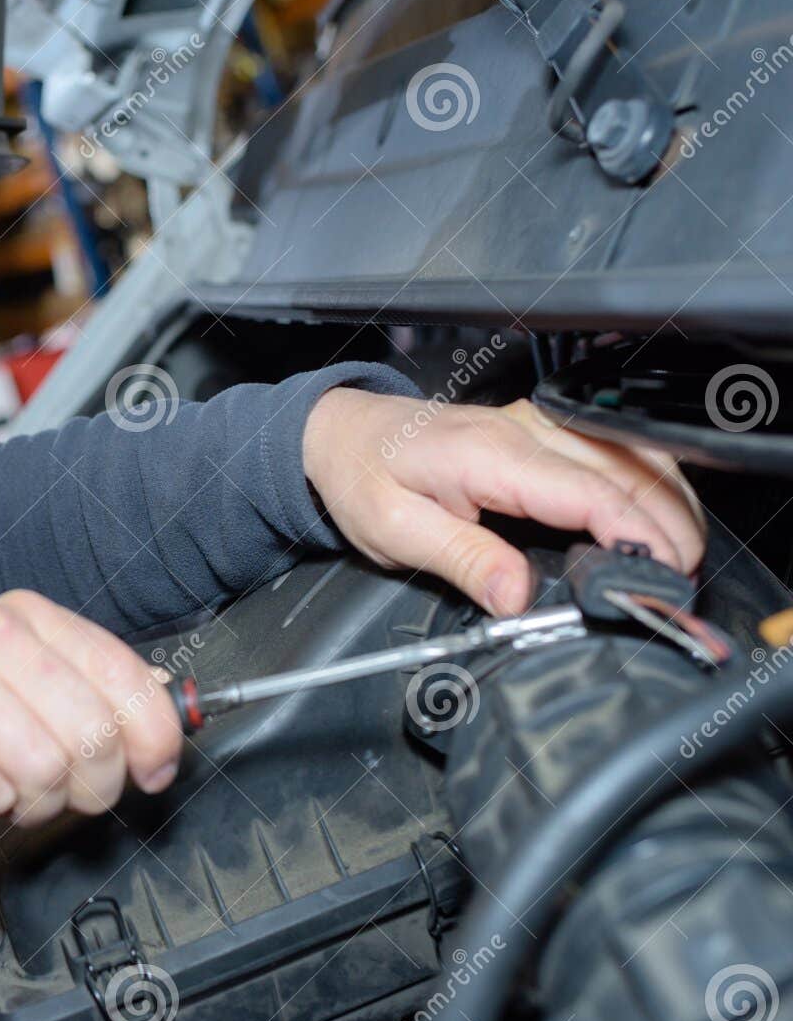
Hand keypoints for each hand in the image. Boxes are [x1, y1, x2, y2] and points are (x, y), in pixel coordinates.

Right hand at [0, 590, 182, 828]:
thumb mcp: (25, 677)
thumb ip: (93, 689)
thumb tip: (168, 719)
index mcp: (28, 617)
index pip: (125, 675)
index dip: (155, 736)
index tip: (154, 771)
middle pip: (93, 733)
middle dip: (93, 784)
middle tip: (69, 791)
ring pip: (47, 771)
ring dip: (36, 802)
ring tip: (9, 786)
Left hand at [302, 389, 705, 614]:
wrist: (339, 433)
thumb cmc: (360, 476)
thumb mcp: (395, 531)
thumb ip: (462, 560)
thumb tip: (516, 597)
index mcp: (491, 454)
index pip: (590, 492)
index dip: (636, 536)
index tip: (657, 579)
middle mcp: (524, 429)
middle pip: (628, 471)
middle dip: (668, 527)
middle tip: (680, 584)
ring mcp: (536, 424)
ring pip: (631, 454)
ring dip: (667, 502)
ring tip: (678, 558)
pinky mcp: (539, 429)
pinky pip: (612, 449)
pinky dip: (646, 482)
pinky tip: (654, 517)